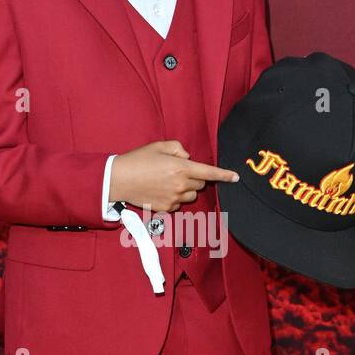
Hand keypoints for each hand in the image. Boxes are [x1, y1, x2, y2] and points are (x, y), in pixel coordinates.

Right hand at [109, 140, 238, 213]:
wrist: (118, 179)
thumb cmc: (138, 160)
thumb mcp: (159, 145)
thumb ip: (178, 148)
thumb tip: (187, 157)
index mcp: (181, 167)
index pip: (209, 172)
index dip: (225, 175)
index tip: (236, 177)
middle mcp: (180, 185)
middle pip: (200, 184)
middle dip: (194, 178)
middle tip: (177, 171)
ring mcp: (174, 199)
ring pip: (191, 195)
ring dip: (186, 189)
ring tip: (167, 181)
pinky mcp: (166, 208)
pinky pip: (179, 203)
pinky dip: (174, 198)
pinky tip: (160, 190)